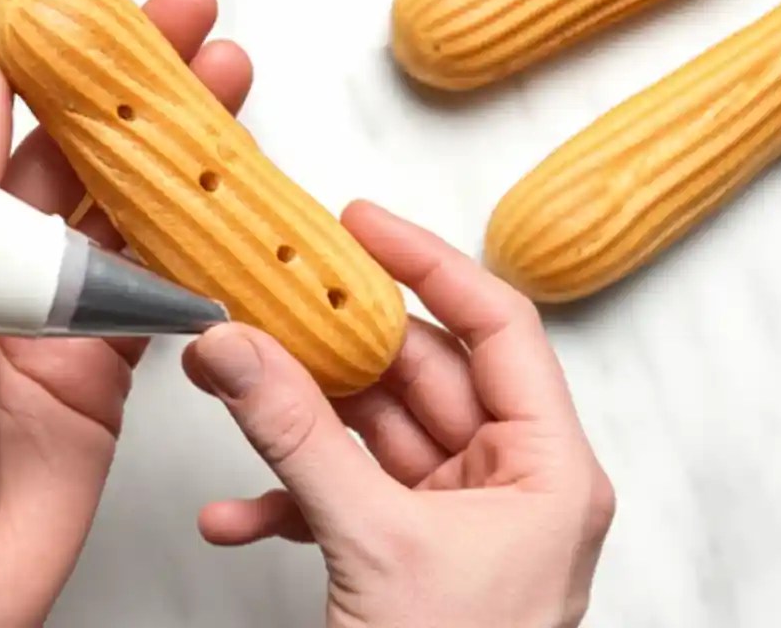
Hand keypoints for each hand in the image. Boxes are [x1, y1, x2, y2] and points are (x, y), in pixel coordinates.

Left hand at [0, 0, 252, 626]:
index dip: (41, 36)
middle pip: (74, 147)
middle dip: (136, 78)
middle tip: (193, 19)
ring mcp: (55, 314)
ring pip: (127, 207)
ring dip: (178, 147)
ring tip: (231, 80)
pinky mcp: (104, 366)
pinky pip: (162, 290)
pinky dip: (199, 247)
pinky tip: (233, 201)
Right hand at [183, 201, 615, 627]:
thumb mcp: (373, 543)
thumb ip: (297, 436)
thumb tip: (235, 347)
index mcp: (547, 471)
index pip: (498, 328)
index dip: (429, 263)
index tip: (362, 223)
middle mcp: (507, 488)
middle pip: (419, 376)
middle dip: (337, 346)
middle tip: (272, 299)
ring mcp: (452, 523)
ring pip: (370, 436)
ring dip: (299, 423)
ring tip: (237, 387)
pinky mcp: (403, 557)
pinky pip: (343, 499)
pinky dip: (287, 500)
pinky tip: (233, 515)